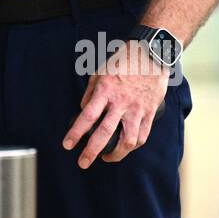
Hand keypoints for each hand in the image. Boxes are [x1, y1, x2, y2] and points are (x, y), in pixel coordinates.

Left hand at [61, 41, 170, 167]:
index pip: (87, 116)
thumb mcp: (99, 72)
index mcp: (105, 90)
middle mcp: (121, 102)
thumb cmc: (123, 61)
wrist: (151, 54)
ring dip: (115, 154)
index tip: (67, 145)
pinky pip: (142, 136)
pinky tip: (124, 148)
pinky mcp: (150, 113)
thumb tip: (83, 110)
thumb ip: (90, 93)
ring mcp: (137, 109)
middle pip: (105, 133)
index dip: (76, 133)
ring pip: (127, 141)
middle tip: (82, 163)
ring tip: (106, 157)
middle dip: (91, 151)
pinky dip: (132, 146)